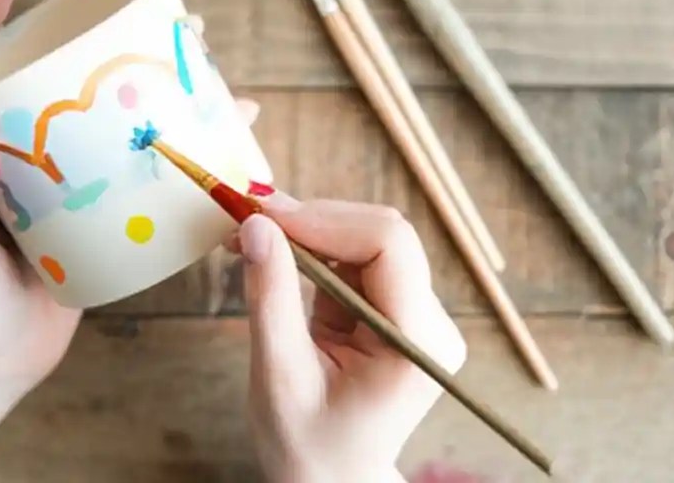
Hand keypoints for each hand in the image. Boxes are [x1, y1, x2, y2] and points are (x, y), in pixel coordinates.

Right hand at [229, 196, 466, 481]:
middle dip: (309, 220)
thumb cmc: (306, 445)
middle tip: (245, 222)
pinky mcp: (390, 309)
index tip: (261, 218)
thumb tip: (255, 224)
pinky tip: (271, 258)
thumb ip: (271, 296)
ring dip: (305, 232)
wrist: (329, 482)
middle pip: (379, 233)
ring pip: (363, 238)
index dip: (323, 220)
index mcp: (417, 342)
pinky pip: (352, 257)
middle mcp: (429, 322)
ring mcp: (413, 314)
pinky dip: (309, 250)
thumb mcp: (280, 374)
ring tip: (248, 240)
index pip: (388, 245)